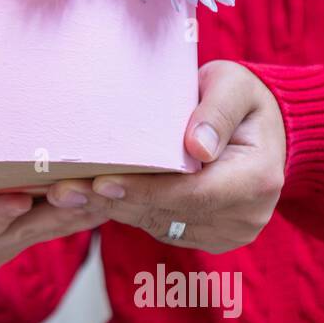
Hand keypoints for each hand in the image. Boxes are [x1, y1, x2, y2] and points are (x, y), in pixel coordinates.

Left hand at [0, 194, 113, 322]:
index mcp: (12, 238)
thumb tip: (91, 193)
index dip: (93, 206)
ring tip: (16, 198)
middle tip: (86, 190)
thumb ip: (42, 217)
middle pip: (29, 225)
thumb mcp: (4, 238)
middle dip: (58, 209)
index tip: (126, 185)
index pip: (61, 220)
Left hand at [46, 60, 285, 252]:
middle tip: (61, 189)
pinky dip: (126, 210)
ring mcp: (228, 232)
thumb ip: (216, 112)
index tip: (100, 182)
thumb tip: (197, 148)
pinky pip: (159, 226)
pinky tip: (91, 196)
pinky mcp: (209, 236)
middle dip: (113, 201)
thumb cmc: (243, 98)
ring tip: (65, 192)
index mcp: (256, 179)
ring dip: (111, 209)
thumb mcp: (234, 85)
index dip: (144, 191)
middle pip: (167, 213)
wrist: (261, 126)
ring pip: (157, 224)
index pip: (192, 194)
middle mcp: (245, 215)